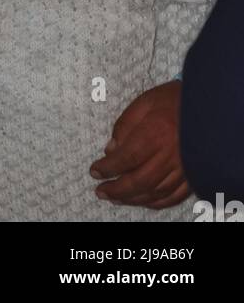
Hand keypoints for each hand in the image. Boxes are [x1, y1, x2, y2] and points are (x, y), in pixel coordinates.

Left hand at [89, 81, 189, 208]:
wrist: (208, 105)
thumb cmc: (174, 100)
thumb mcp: (143, 102)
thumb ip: (124, 126)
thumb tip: (111, 150)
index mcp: (154, 133)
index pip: (126, 158)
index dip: (108, 168)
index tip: (94, 171)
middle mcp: (169, 155)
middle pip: (139, 181)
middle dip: (117, 190)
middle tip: (100, 192)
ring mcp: (183, 168)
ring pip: (154, 192)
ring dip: (133, 199)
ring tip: (116, 198)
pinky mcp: (193, 175)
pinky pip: (173, 196)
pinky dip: (156, 202)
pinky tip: (143, 200)